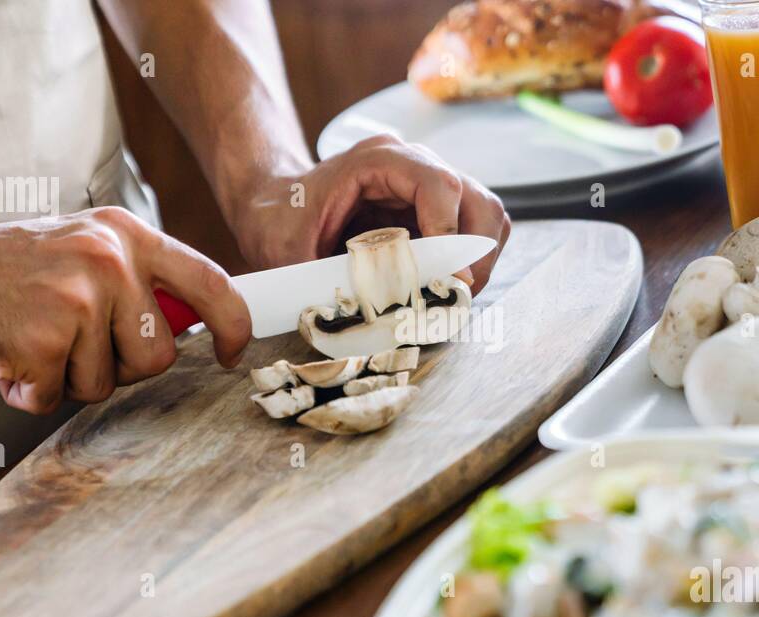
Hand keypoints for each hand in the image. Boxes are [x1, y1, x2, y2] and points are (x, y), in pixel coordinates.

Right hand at [0, 207, 250, 414]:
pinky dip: (25, 391)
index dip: (234, 326)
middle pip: (159, 355)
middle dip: (117, 367)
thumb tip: (196, 321)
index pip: (211, 283)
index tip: (234, 353)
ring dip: (64, 378)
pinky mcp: (43, 340)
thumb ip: (133, 280)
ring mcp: (77, 299)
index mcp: (124, 234)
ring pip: (107, 383)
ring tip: (25, 338)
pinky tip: (1, 354)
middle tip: (66, 342)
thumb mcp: (77, 250)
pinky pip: (56, 397)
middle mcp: (109, 259)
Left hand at [228, 134, 509, 291]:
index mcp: (378, 160)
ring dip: (478, 261)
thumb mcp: (288, 250)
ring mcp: (428, 186)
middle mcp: (413, 165)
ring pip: (485, 216)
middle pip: (476, 199)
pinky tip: (443, 287)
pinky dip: (469, 263)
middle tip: (455, 296)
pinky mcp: (434, 211)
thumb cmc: (277, 220)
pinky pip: (473, 232)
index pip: (438, 186)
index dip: (451, 235)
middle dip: (475, 255)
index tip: (451, 281)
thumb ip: (327, 278)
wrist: (273, 205)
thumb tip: (372, 314)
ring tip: (450, 296)